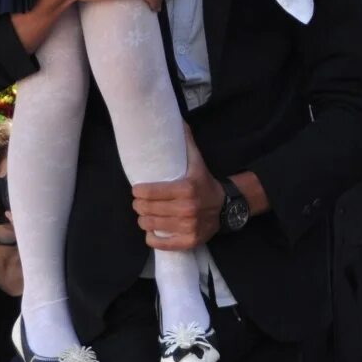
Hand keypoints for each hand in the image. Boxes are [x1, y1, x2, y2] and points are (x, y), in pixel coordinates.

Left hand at [131, 128, 221, 250]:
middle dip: (139, 205)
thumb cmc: (204, 182)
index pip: (150, 192)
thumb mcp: (197, 161)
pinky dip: (152, 237)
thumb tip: (177, 119)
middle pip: (146, 209)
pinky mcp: (189, 241)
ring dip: (143, 219)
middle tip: (139, 202)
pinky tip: (153, 230)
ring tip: (145, 214)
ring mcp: (188, 227)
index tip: (137, 190)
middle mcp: (187, 209)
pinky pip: (159, 243)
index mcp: (186, 188)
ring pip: (150, 225)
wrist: (225, 207)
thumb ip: (186, 141)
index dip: (138, 191)